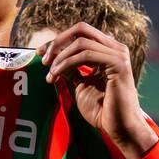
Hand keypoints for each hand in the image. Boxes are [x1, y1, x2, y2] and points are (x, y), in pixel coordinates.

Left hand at [40, 22, 156, 158]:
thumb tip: (54, 58)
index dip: (58, 40)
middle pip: (81, 29)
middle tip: (42, 59)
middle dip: (57, 42)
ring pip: (81, 42)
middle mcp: (116, 48)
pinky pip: (86, 54)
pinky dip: (67, 62)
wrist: (119, 128)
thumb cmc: (102, 110)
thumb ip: (71, 69)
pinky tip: (57, 74)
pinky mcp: (118, 64)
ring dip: (60, 57)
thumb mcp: (81, 85)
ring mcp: (118, 54)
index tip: (40, 53)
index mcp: (108, 51)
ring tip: (50, 73)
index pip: (80, 33)